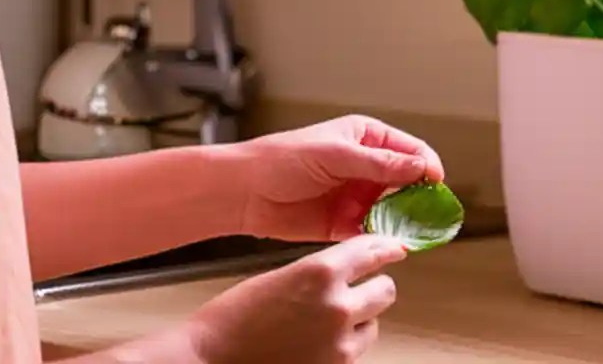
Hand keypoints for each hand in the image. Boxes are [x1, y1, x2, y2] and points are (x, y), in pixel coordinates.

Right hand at [186, 236, 404, 363]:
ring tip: (327, 323)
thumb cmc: (233, 317)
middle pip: (385, 290)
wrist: (209, 361)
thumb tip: (351, 269)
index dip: (383, 249)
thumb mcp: (282, 277)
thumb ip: (321, 272)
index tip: (392, 249)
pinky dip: (345, 347)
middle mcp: (339, 306)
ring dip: (360, 321)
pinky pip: (356, 353)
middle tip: (356, 292)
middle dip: (373, 289)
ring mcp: (340, 344)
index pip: (372, 252)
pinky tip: (318, 344)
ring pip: (374, 325)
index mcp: (321, 272)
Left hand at [234, 116, 445, 240]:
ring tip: (410, 232)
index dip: (427, 166)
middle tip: (429, 215)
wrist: (243, 192)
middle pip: (407, 182)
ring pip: (392, 209)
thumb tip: (421, 166)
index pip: (410, 149)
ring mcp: (356, 195)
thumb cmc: (282, 159)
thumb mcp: (336, 155)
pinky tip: (387, 243)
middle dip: (419, 198)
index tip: (436, 185)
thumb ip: (380, 163)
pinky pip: (371, 230)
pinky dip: (381, 237)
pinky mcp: (344, 223)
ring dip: (402, 220)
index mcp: (367, 138)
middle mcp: (366, 166)